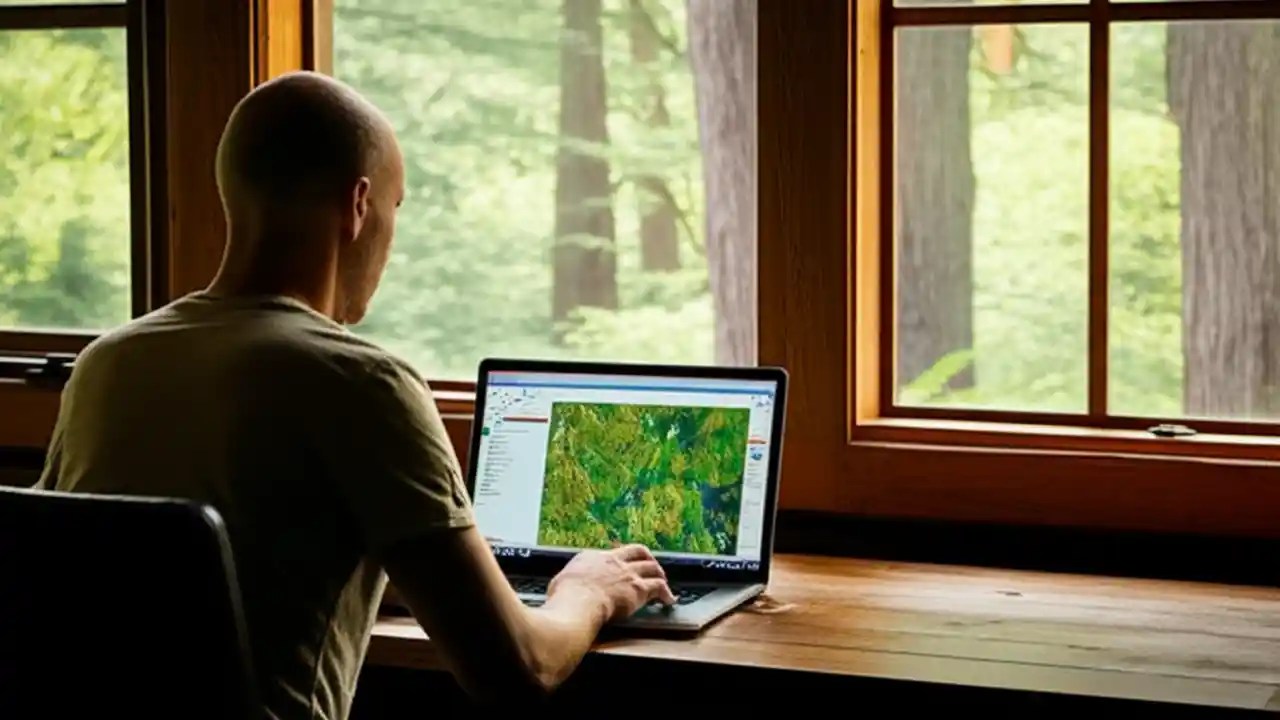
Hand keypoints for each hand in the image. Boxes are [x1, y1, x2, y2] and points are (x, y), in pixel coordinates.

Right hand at [547, 544, 676, 621]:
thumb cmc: (564, 597)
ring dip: (659, 573)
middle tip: (650, 565)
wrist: (578, 601)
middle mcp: (613, 560)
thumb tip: (560, 591)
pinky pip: (658, 587)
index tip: (622, 565)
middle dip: (646, 557)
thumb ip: (566, 583)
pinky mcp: (639, 589)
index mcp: (592, 557)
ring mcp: (628, 573)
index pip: (611, 553)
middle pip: (637, 552)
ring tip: (663, 580)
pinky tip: (669, 599)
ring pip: (651, 567)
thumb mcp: (559, 583)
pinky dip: (666, 593)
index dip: (620, 559)